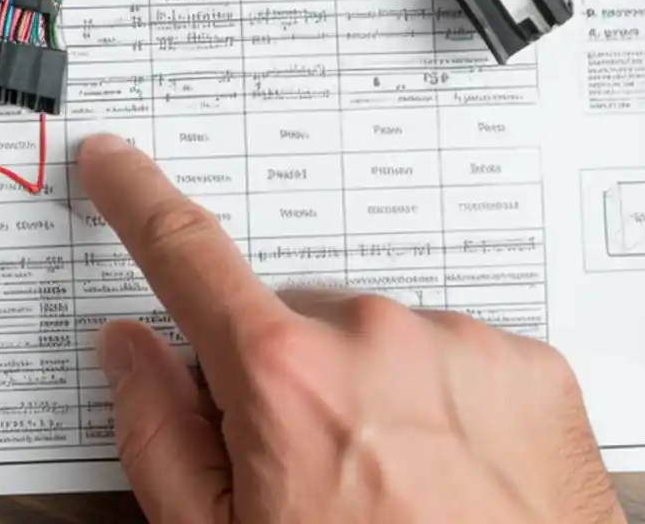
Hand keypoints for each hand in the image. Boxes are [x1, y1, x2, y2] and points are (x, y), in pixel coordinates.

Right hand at [77, 134, 624, 523]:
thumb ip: (157, 435)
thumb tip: (129, 350)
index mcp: (284, 378)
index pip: (185, 255)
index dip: (138, 198)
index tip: (118, 163)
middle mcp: (373, 338)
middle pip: (287, 321)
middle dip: (279, 373)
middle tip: (302, 463)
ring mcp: (458, 346)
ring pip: (371, 339)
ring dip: (362, 389)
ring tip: (384, 481)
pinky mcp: (525, 367)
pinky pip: (447, 356)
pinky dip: (434, 400)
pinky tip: (440, 470)